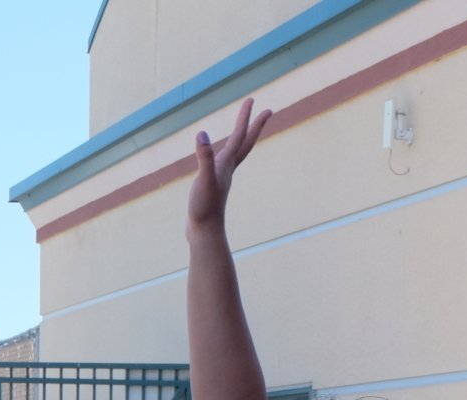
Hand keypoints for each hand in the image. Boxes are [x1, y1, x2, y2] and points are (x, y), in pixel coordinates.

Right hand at [187, 98, 271, 231]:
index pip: (239, 136)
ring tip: (242, 131)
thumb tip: (201, 134)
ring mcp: (221, 178)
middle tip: (265, 110)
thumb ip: (204, 157)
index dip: (245, 117)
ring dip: (241, 140)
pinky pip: (220, 165)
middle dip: (254, 126)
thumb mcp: (203, 179)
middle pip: (244, 143)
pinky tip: (216, 159)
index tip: (252, 100)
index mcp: (226, 164)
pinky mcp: (213, 187)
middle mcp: (227, 169)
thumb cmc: (204, 207)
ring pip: (235, 154)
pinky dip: (220, 156)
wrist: (204, 232)